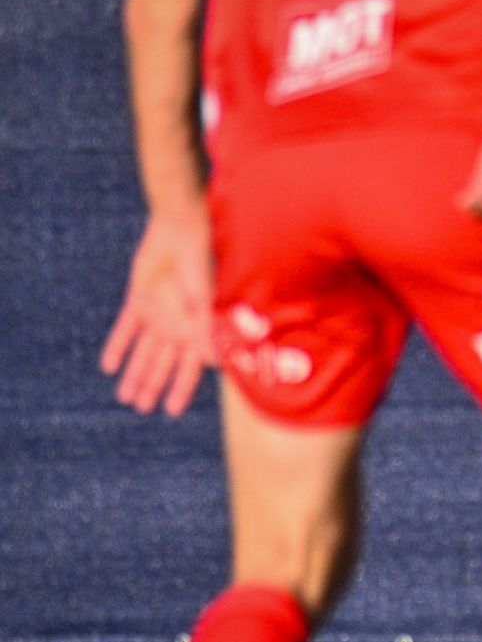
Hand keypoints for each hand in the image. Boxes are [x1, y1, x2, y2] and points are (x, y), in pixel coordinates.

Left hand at [100, 208, 214, 415]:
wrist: (181, 230)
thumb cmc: (204, 264)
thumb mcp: (209, 300)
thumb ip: (209, 331)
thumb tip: (212, 366)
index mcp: (200, 329)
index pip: (190, 367)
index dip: (181, 389)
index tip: (171, 411)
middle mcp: (180, 325)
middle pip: (164, 363)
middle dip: (153, 385)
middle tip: (141, 408)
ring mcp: (159, 313)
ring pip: (144, 351)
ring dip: (135, 373)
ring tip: (124, 396)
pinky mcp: (139, 299)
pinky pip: (126, 328)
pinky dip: (118, 346)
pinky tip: (108, 367)